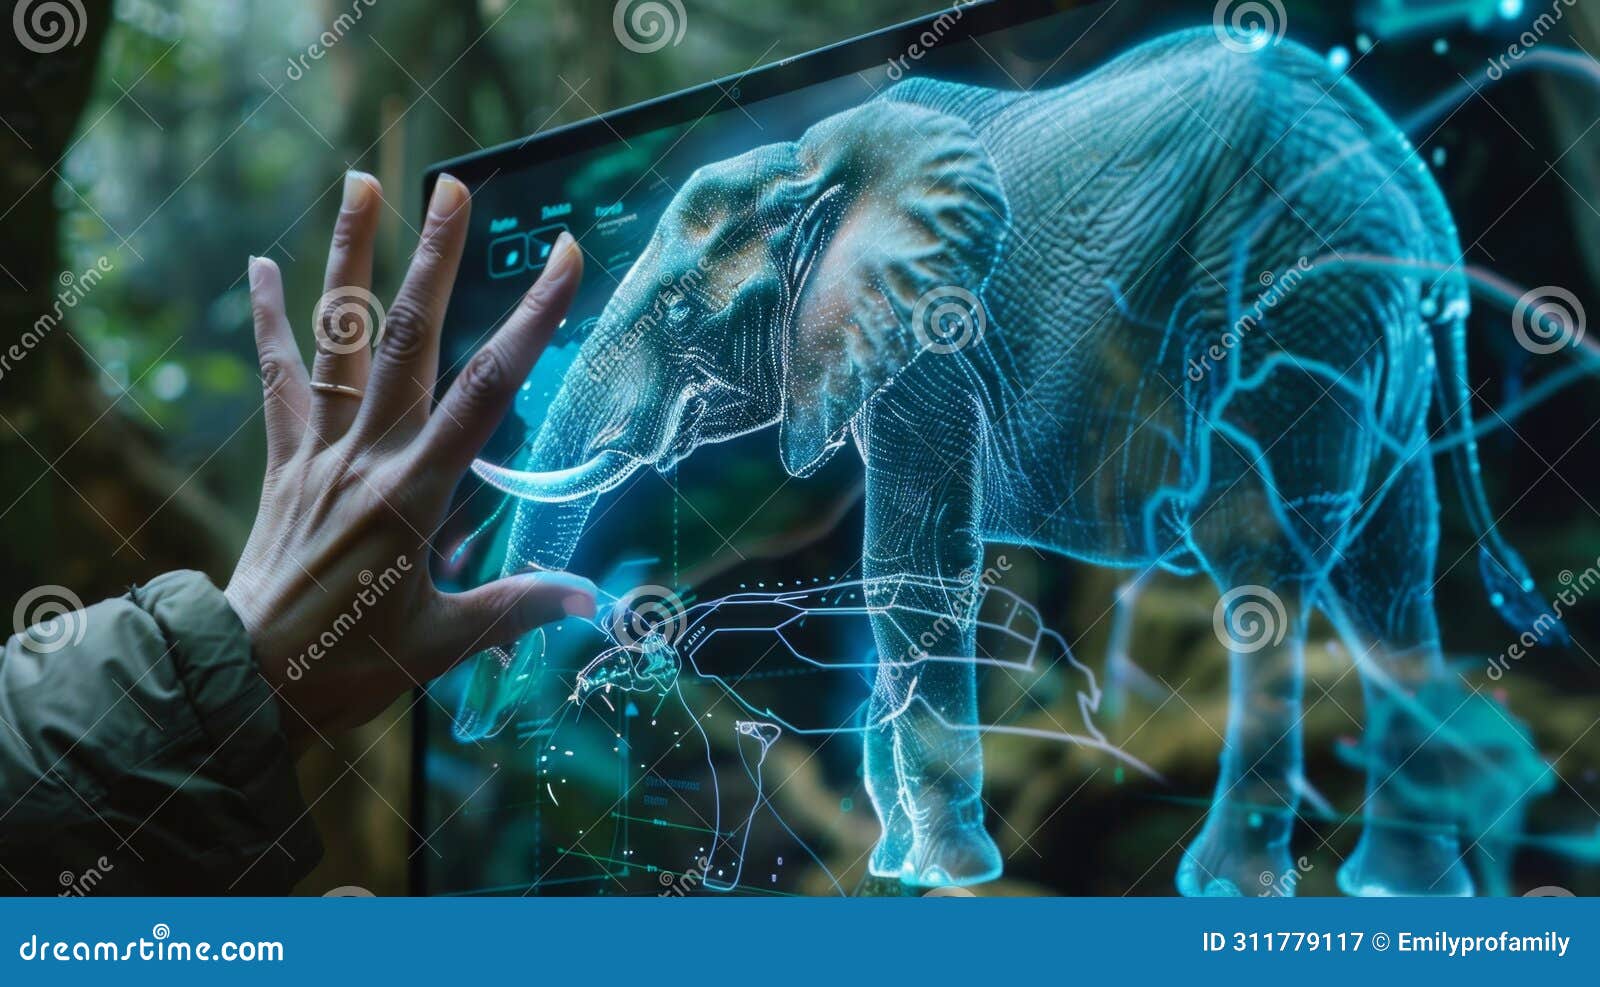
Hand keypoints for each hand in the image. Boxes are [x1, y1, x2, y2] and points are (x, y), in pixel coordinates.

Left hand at [229, 171, 595, 753]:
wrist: (242, 681)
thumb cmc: (348, 668)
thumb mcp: (443, 644)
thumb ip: (516, 609)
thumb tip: (591, 600)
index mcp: (416, 492)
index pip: (488, 390)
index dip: (531, 319)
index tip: (566, 258)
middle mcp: (367, 455)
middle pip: (408, 340)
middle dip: (435, 259)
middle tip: (454, 186)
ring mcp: (320, 453)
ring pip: (338, 341)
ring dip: (350, 258)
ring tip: (362, 183)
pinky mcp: (286, 464)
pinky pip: (279, 382)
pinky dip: (269, 323)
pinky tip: (259, 265)